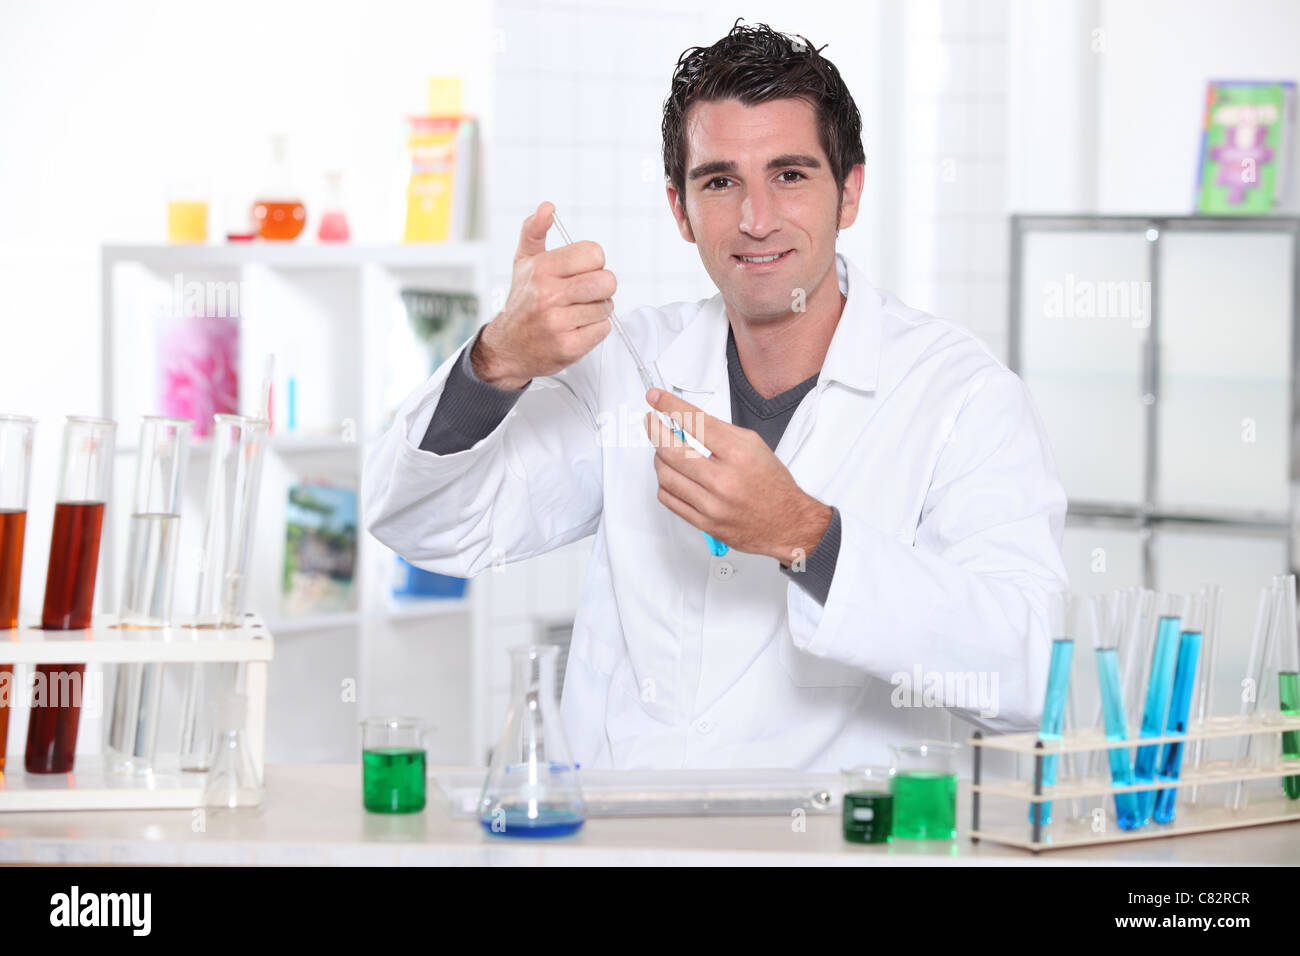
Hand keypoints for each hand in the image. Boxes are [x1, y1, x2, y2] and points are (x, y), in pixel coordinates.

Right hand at [471, 201, 616, 388]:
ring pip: (607, 307)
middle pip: (607, 281)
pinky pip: (603, 330)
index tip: (580, 272)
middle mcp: (547, 295)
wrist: (507, 347)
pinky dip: (595, 330)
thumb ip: (534, 230)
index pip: (594, 253)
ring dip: (597, 311)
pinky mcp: (568, 347)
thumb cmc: (523, 300)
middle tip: (584, 293)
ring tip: (576, 313)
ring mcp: (558, 323)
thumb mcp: (524, 261)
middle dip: (601, 287)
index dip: (593, 263)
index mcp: (541, 269)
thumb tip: (547, 207)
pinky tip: (576, 329)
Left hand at [642, 388, 832, 563]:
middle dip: (654, 430)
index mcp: (738, 455)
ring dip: (659, 457)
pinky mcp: (703, 524)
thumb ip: (719, 430)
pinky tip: (671, 474)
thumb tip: (685, 418)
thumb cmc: (772, 483)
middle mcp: (723, 481)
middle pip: (670, 449)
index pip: (695, 423)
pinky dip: (664, 482)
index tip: (655, 398)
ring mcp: (711, 505)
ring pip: (665, 475)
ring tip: (664, 450)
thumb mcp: (754, 445)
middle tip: (651, 421)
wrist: (787, 523)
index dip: (669, 407)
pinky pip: (668, 498)